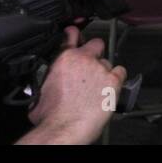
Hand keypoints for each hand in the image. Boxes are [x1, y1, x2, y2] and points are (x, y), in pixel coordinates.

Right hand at [18, 26, 126, 144]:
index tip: (75, 34)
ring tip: (96, 87)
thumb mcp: (41, 89)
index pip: (72, 36)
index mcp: (64, 59)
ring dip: (103, 71)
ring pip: (107, 61)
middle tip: (90, 67)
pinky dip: (117, 77)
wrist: (63, 128)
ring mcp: (100, 68)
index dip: (75, 35)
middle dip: (93, 53)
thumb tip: (52, 78)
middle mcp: (83, 59)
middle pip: (95, 44)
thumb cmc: (51, 116)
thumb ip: (51, 75)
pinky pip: (121, 71)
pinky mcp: (113, 80)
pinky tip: (110, 86)